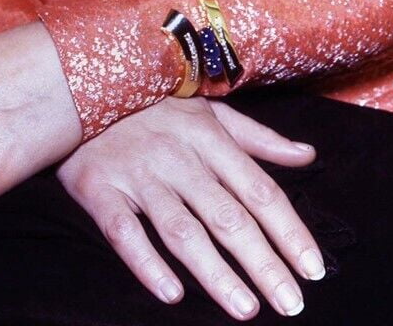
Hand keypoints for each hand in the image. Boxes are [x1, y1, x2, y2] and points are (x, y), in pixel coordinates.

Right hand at [55, 93, 325, 319]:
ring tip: (246, 309)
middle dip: (263, 263)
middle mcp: (179, 158)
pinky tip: (172, 294)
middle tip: (291, 304)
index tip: (314, 269)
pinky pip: (125, 233)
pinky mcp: (100, 190)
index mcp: (210, 138)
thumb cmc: (154, 106)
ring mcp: (139, 176)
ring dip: (216, 273)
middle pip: (228, 216)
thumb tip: (307, 156)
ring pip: (182, 231)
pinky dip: (147, 264)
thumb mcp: (210, 112)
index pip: (259, 190)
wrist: (79, 88)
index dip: (289, 230)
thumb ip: (259, 139)